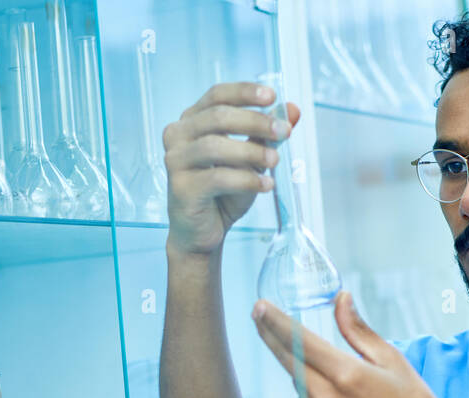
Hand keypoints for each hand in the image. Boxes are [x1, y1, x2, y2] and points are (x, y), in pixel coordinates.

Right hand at [164, 82, 299, 255]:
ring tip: (275, 160)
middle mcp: (178, 136)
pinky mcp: (181, 188)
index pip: (216, 95)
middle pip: (217, 117)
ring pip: (215, 146)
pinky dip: (246, 180)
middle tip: (283, 131)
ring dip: (251, 151)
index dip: (244, 92)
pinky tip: (265, 185)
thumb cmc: (223, 193)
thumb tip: (292, 110)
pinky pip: (217, 178)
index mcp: (191, 121)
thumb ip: (266, 135)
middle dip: (255, 121)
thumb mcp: (250, 160)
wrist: (202, 233)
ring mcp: (175, 161)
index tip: (272, 96)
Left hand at [251, 291, 460, 397]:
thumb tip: (340, 298)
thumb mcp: (390, 358)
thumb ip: (357, 329)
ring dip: (300, 368)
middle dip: (271, 335)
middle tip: (258, 315)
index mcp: (346, 374)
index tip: (259, 306)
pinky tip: (335, 396)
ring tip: (324, 365)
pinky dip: (311, 395)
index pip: (300, 342)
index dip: (276, 321)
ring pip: (297, 384)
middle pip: (288, 361)